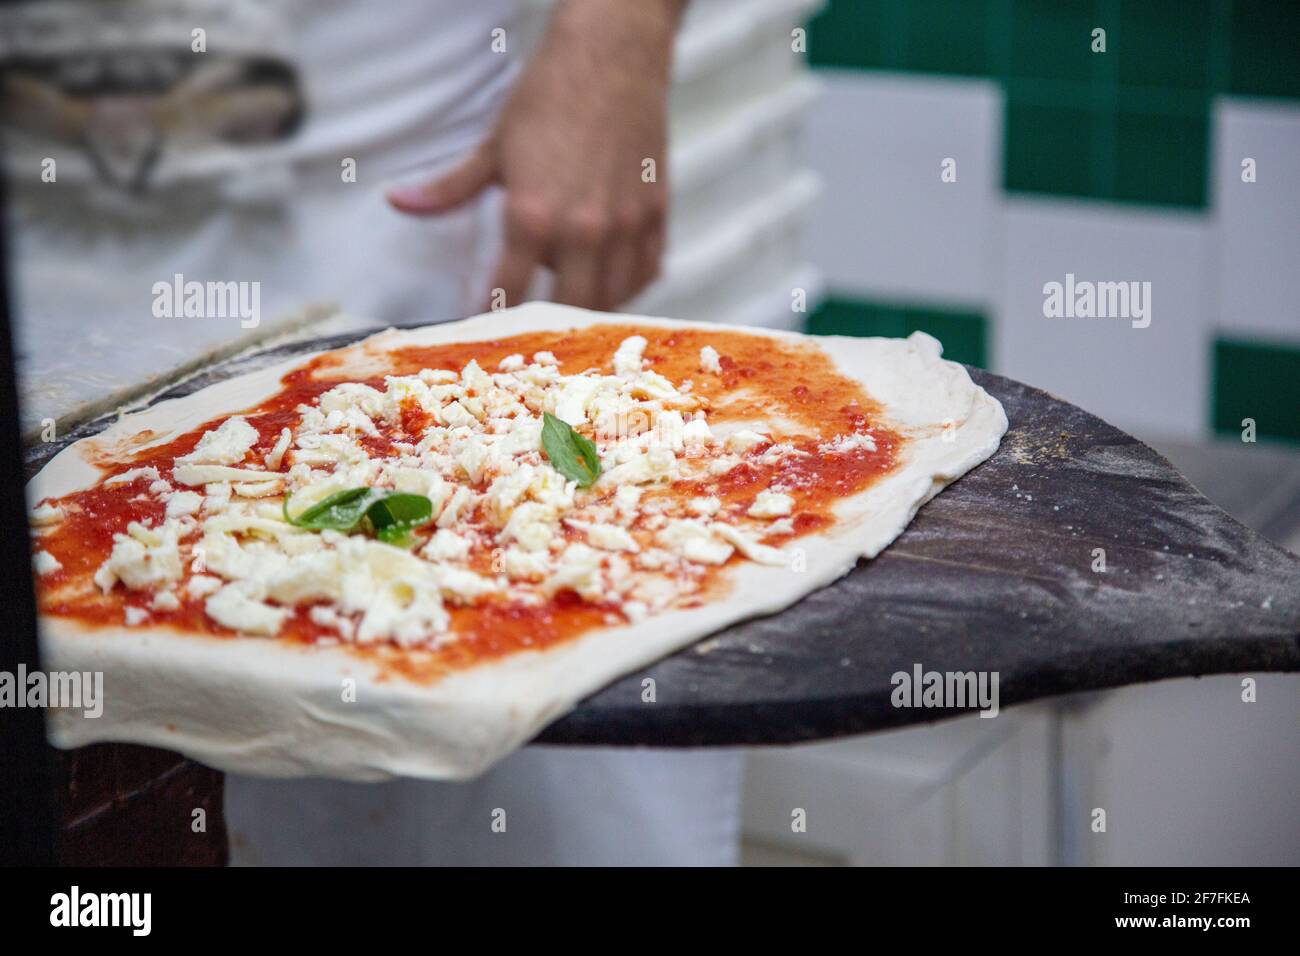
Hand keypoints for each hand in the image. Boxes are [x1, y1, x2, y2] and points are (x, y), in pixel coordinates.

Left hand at [387, 0, 683, 311]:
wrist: (612, 56)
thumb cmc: (550, 96)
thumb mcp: (493, 146)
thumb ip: (450, 187)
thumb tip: (398, 201)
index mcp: (532, 216)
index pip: (508, 293)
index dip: (492, 315)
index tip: (484, 325)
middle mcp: (581, 230)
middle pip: (566, 309)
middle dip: (548, 321)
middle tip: (534, 322)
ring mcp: (624, 225)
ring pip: (612, 298)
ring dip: (590, 304)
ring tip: (571, 297)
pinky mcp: (656, 214)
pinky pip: (646, 272)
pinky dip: (629, 283)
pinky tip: (611, 277)